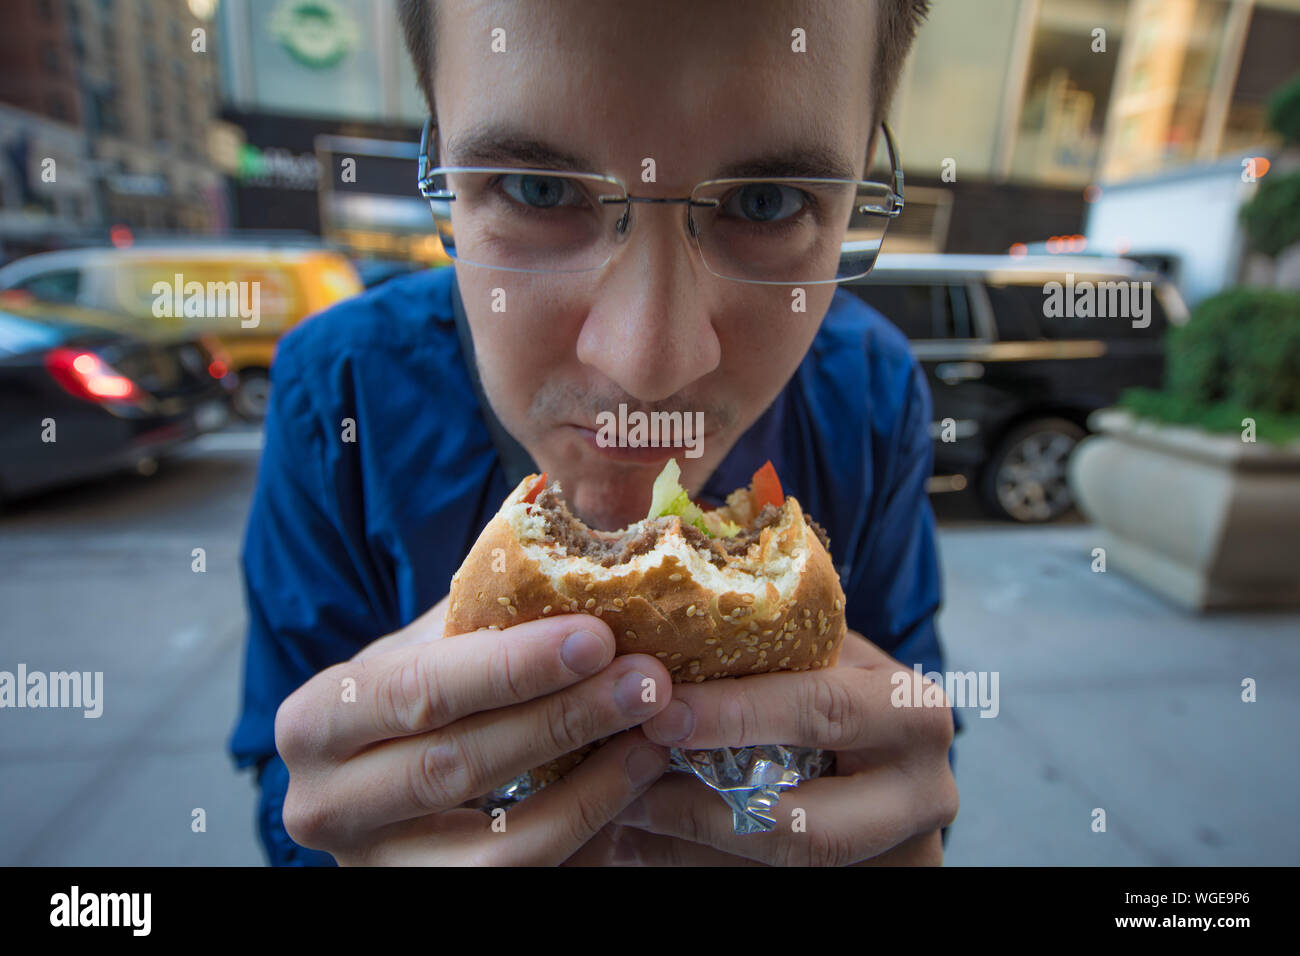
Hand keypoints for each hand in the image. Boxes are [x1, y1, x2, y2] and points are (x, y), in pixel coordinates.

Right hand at [274, 595, 674, 864]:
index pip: (420, 689)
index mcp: (316, 719)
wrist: (374, 788)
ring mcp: (379, 869)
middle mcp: (324, 806)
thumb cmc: (409, 697)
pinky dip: (588, 828)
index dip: (511, 666)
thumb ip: (474, 611)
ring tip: (654, 731)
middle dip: (563, 717)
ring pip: (498, 844)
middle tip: (647, 678)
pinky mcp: (433, 902)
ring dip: (591, 784)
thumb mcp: (420, 650)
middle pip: (457, 765)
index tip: (597, 634)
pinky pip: (526, 877)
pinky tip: (634, 777)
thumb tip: (564, 540)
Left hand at [569, 630, 956, 865]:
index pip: (823, 711)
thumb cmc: (846, 686)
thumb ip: (777, 648)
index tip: (659, 712)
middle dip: (699, 808)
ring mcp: (897, 854)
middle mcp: (922, 793)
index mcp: (914, 713)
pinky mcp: (863, 885)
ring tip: (616, 813)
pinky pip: (760, 884)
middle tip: (625, 779)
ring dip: (684, 843)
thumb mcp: (834, 657)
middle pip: (804, 824)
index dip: (736, 715)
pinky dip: (690, 862)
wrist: (897, 758)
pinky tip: (637, 841)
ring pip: (776, 865)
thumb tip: (652, 633)